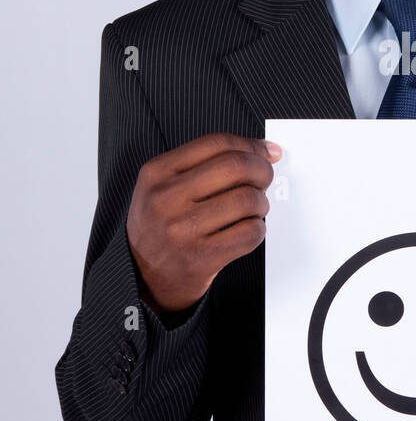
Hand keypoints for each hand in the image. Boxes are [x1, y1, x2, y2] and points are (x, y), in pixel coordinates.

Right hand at [126, 132, 281, 316]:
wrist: (143, 276)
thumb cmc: (162, 224)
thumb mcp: (165, 184)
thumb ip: (207, 162)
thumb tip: (265, 150)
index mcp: (156, 172)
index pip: (216, 143)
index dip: (250, 145)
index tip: (266, 152)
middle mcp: (165, 199)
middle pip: (235, 166)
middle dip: (262, 170)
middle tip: (265, 179)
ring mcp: (181, 230)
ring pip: (247, 200)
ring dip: (261, 203)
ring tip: (254, 208)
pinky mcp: (200, 258)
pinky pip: (250, 233)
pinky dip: (258, 229)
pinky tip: (248, 229)